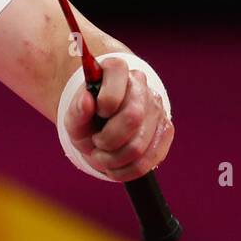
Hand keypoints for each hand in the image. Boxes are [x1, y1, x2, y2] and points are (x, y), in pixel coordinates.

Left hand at [65, 57, 174, 181]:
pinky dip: (126, 170)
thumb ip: (76, 110)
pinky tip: (114, 167)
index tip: (98, 113)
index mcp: (115, 70)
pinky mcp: (166, 130)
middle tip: (96, 143)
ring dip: (113, 159)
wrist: (101, 133)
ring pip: (139, 145)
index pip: (119, 74)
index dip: (106, 100)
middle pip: (132, 117)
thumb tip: (86, 99)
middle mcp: (141, 85)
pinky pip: (150, 160)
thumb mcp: (74, 118)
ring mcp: (157, 108)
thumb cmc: (87, 122)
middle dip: (107, 139)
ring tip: (102, 157)